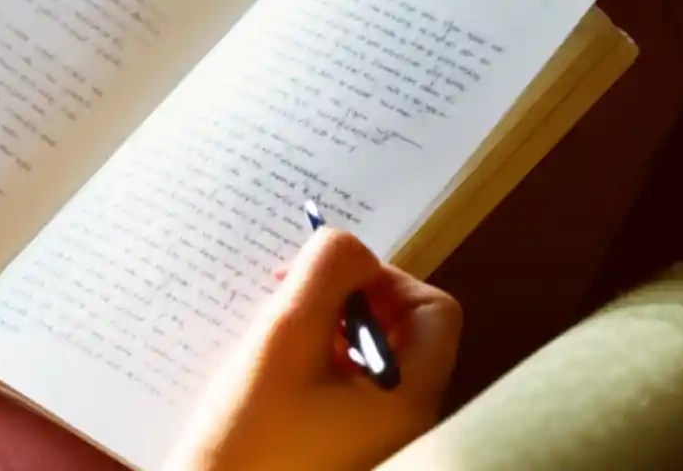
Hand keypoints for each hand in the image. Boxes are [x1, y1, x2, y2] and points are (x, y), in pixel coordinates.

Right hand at [166, 227, 461, 470]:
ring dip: (323, 324)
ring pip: (365, 349)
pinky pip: (340, 378)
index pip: (433, 307)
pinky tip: (268, 367)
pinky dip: (312, 356)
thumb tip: (348, 244)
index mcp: (410, 394)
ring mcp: (371, 430)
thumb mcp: (285, 336)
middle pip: (399, 326)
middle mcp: (403, 415)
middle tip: (288, 298)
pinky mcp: (338, 437)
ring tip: (272, 334)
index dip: (383, 278)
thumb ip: (324, 273)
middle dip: (346, 298)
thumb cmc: (249, 434)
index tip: (324, 282)